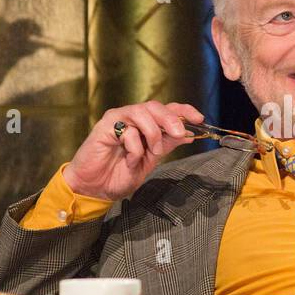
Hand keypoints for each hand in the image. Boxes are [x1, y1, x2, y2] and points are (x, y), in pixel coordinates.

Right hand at [62, 101, 204, 200]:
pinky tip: (129, 159)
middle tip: (179, 133)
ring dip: (153, 133)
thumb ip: (166, 145)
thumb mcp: (150, 160)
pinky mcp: (105, 126)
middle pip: (155, 106)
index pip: (167, 109)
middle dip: (171, 118)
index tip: (199, 118)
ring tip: (152, 152)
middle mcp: (132, 118)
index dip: (184, 110)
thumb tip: (188, 134)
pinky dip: (134, 147)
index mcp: (145, 124)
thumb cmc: (119, 174)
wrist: (96, 188)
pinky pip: (127, 130)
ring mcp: (118, 120)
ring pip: (142, 112)